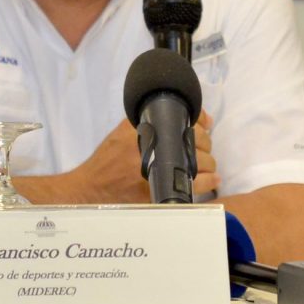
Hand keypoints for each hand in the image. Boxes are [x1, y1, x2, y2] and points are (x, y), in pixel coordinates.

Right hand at [60, 114, 219, 202]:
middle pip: (197, 140)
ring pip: (202, 162)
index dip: (200, 121)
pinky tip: (212, 179)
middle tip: (200, 146)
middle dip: (204, 142)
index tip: (204, 123)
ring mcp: (163, 171)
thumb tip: (177, 111)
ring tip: (205, 164)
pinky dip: (209, 180)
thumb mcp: (121, 132)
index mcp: (146, 130)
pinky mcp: (166, 191)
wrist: (92, 188)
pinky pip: (197, 185)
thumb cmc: (107, 161)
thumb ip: (144, 120)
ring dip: (208, 162)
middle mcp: (156, 148)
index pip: (185, 119)